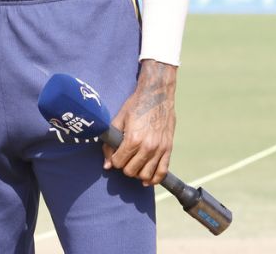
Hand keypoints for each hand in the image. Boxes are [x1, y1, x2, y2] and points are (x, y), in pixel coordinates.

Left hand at [103, 60, 176, 186]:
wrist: (157, 95)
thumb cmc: (136, 105)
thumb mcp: (118, 120)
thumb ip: (110, 143)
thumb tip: (106, 165)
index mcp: (133, 139)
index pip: (118, 162)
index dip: (114, 160)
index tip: (115, 154)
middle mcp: (147, 147)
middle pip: (131, 171)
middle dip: (124, 166)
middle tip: (124, 157)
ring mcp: (159, 149)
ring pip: (145, 175)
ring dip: (137, 173)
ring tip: (134, 164)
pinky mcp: (168, 149)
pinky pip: (162, 172)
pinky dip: (154, 179)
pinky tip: (147, 179)